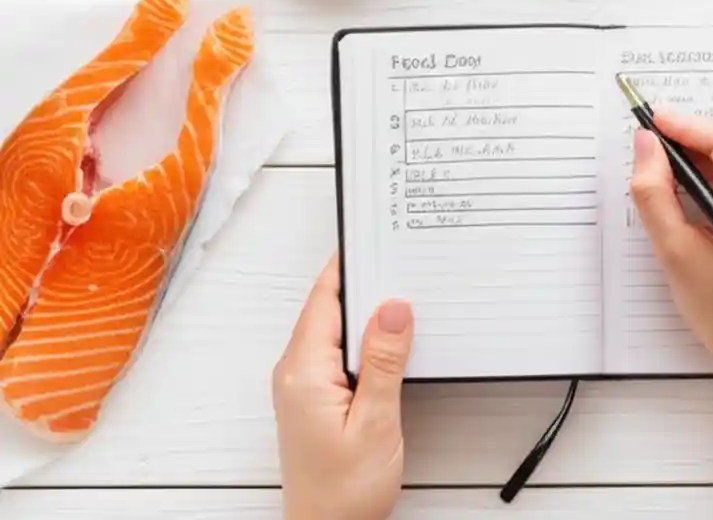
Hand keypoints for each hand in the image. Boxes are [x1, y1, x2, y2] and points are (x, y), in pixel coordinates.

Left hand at [272, 255, 414, 519]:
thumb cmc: (345, 491)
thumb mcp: (376, 421)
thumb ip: (384, 361)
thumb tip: (392, 308)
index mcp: (304, 371)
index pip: (324, 299)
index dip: (348, 264)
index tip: (372, 237)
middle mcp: (296, 372)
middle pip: (328, 308)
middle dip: (362, 282)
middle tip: (398, 258)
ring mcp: (304, 385)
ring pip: (334, 329)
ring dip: (365, 311)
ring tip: (402, 294)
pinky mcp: (316, 397)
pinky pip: (338, 351)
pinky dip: (364, 338)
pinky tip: (389, 340)